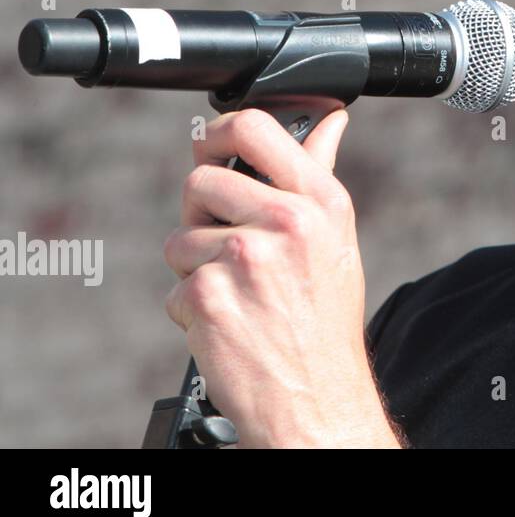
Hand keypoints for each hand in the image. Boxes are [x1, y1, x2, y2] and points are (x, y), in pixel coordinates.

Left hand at [163, 108, 400, 446]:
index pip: (254, 128)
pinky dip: (194, 310)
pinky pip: (175, 287)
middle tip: (229, 247)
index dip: (218, 133)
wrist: (318, 395)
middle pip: (200, 181)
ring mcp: (245, 257)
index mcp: (320, 200)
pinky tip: (230, 323)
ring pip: (180, 239)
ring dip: (196, 269)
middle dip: (201, 215)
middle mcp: (286, 221)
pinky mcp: (208, 295)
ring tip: (240, 295)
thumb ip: (320, 172)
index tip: (211, 149)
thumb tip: (329, 121)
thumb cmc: (326, 317)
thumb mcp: (337, 237)